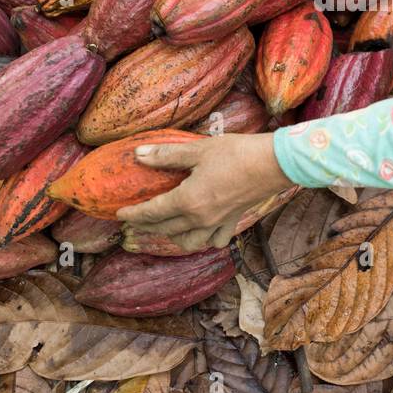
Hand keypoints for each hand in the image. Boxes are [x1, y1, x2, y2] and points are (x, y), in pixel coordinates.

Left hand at [117, 133, 295, 251]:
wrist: (273, 164)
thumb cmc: (236, 153)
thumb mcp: (197, 150)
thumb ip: (166, 156)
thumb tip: (138, 155)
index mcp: (188, 201)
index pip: (152, 212)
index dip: (133, 214)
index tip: (119, 215)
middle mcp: (200, 218)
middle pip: (165, 229)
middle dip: (146, 227)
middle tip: (134, 223)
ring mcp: (217, 223)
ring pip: (188, 242)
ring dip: (172, 238)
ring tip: (164, 230)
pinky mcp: (233, 221)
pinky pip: (214, 241)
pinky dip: (204, 241)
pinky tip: (200, 233)